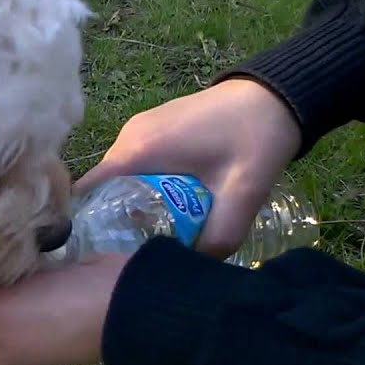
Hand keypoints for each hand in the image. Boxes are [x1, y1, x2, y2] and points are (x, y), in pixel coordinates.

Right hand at [76, 77, 301, 258]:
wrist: (275, 95)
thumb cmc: (253, 139)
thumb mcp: (241, 195)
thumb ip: (218, 238)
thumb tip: (196, 269)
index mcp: (137, 151)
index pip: (88, 191)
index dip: (88, 223)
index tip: (99, 250)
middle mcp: (127, 137)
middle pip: (104, 188)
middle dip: (115, 218)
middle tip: (138, 246)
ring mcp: (138, 128)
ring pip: (121, 176)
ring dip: (133, 201)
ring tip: (157, 227)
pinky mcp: (152, 126)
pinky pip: (135, 163)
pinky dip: (144, 184)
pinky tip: (169, 200)